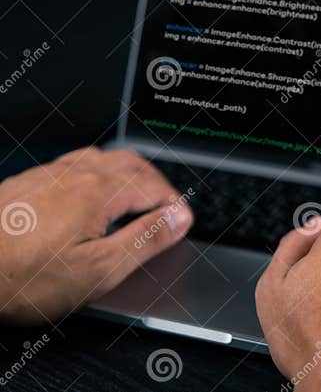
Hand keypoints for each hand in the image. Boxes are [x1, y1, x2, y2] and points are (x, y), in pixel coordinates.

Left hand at [0, 147, 193, 324]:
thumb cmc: (22, 277)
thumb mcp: (98, 270)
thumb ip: (145, 239)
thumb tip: (178, 218)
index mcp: (97, 191)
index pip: (155, 186)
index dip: (175, 205)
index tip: (181, 223)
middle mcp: (74, 173)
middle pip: (133, 162)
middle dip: (157, 183)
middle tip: (167, 208)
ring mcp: (49, 174)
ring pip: (104, 158)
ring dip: (130, 174)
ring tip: (138, 198)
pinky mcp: (29, 182)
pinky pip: (76, 164)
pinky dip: (100, 175)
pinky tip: (93, 196)